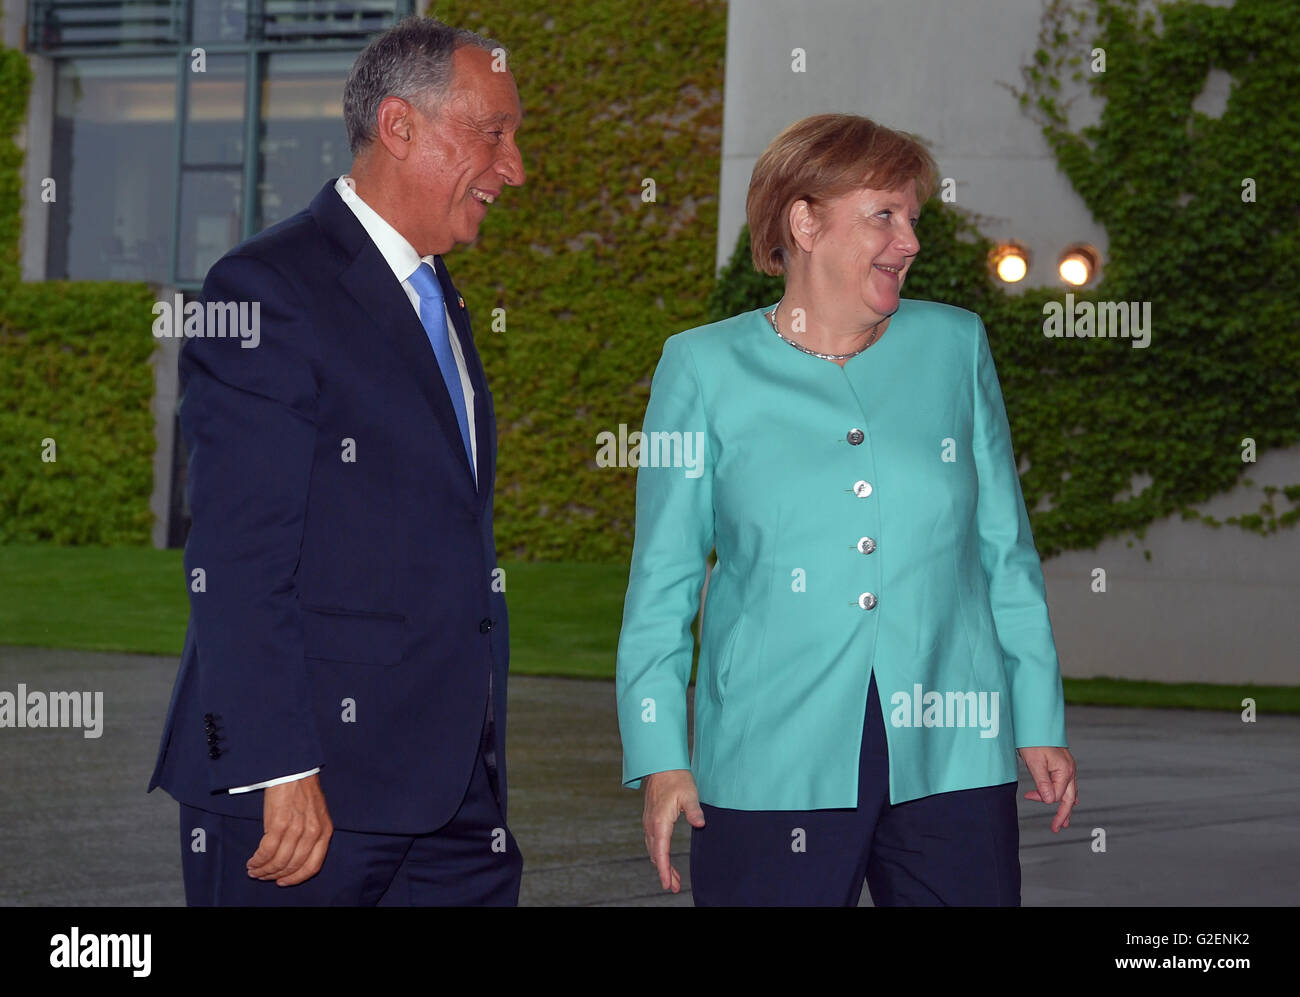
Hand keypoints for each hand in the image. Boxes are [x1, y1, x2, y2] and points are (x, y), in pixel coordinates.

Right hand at [247, 773, 333, 885]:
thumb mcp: (316, 816)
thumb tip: (293, 859)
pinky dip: (258, 859)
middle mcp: (313, 832)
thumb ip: (311, 836)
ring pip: (278, 860)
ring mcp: (297, 828)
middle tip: (262, 876)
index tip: (283, 882)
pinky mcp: (279, 823)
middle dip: (275, 875)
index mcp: (324, 832)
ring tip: (254, 870)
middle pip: (293, 865)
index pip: (313, 866)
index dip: (296, 878)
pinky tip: (252, 861)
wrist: (294, 770)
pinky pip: (267, 850)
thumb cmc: (302, 792)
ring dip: (263, 869)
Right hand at [642, 769, 705, 892]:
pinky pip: (653, 842)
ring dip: (662, 864)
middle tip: (675, 887)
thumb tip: (700, 824)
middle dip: (665, 872)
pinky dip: (658, 854)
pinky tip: (664, 858)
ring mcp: (649, 822)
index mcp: (660, 822)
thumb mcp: (690, 794)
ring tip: (673, 878)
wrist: (661, 764)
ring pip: (653, 849)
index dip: (664, 870)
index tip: (668, 885)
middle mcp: (651, 825)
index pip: (661, 852)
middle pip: (656, 855)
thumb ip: (694, 810)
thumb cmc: (676, 778)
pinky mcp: (650, 819)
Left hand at [1018, 746, 1076, 832]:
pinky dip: (1066, 794)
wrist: (1036, 723)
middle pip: (1069, 798)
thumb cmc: (1034, 740)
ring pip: (1070, 791)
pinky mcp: (1064, 764)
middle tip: (1057, 828)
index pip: (1057, 795)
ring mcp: (1069, 767)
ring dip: (1065, 806)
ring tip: (1063, 821)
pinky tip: (1068, 800)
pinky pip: (1068, 784)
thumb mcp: (1035, 762)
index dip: (1042, 798)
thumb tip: (1049, 801)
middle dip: (1063, 814)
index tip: (1028, 795)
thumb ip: (1042, 783)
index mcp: (1065, 771)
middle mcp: (1070, 770)